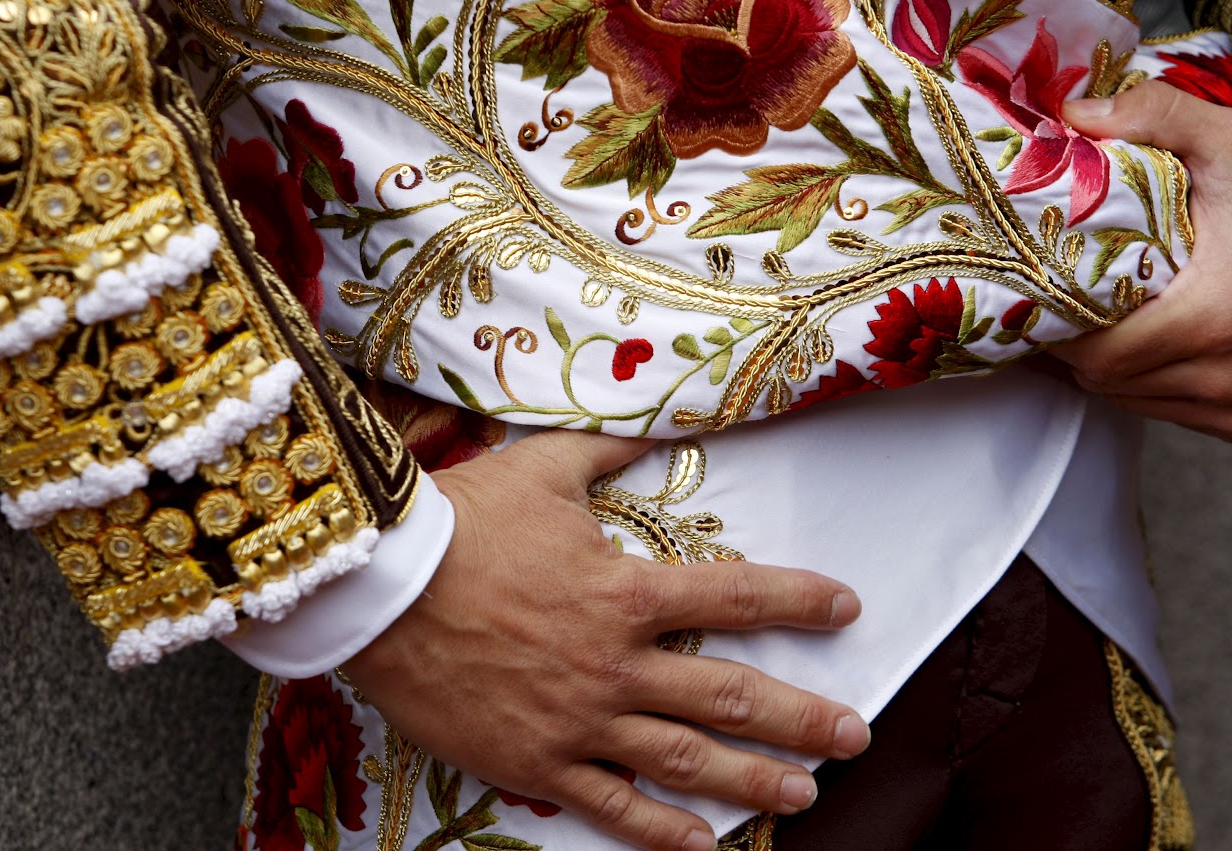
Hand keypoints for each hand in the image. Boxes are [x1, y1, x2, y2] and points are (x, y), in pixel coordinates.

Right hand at [342, 429, 867, 850]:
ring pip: (684, 761)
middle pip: (729, 696)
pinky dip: (660, 830)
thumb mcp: (540, 468)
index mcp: (626, 590)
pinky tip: (703, 845)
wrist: (377, 587)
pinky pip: (608, 804)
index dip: (799, 600)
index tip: (846, 607)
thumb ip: (606, 451)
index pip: (735, 597)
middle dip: (802, 718)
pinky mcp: (534, 760)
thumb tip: (653, 423)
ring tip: (806, 795)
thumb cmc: (460, 522)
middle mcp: (616, 663)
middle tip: (854, 735)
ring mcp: (578, 719)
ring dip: (753, 781)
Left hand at [1049, 80, 1231, 440]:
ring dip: (1107, 367)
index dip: (1059, 327)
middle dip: (1075, 344)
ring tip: (1099, 320)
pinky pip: (1168, 412)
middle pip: (1106, 380)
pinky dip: (1144, 385)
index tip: (1045, 294)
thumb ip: (1156, 117)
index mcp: (1214, 318)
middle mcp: (1226, 374)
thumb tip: (1075, 113)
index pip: (1098, 354)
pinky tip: (1142, 344)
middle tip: (1061, 302)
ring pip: (1132, 401)